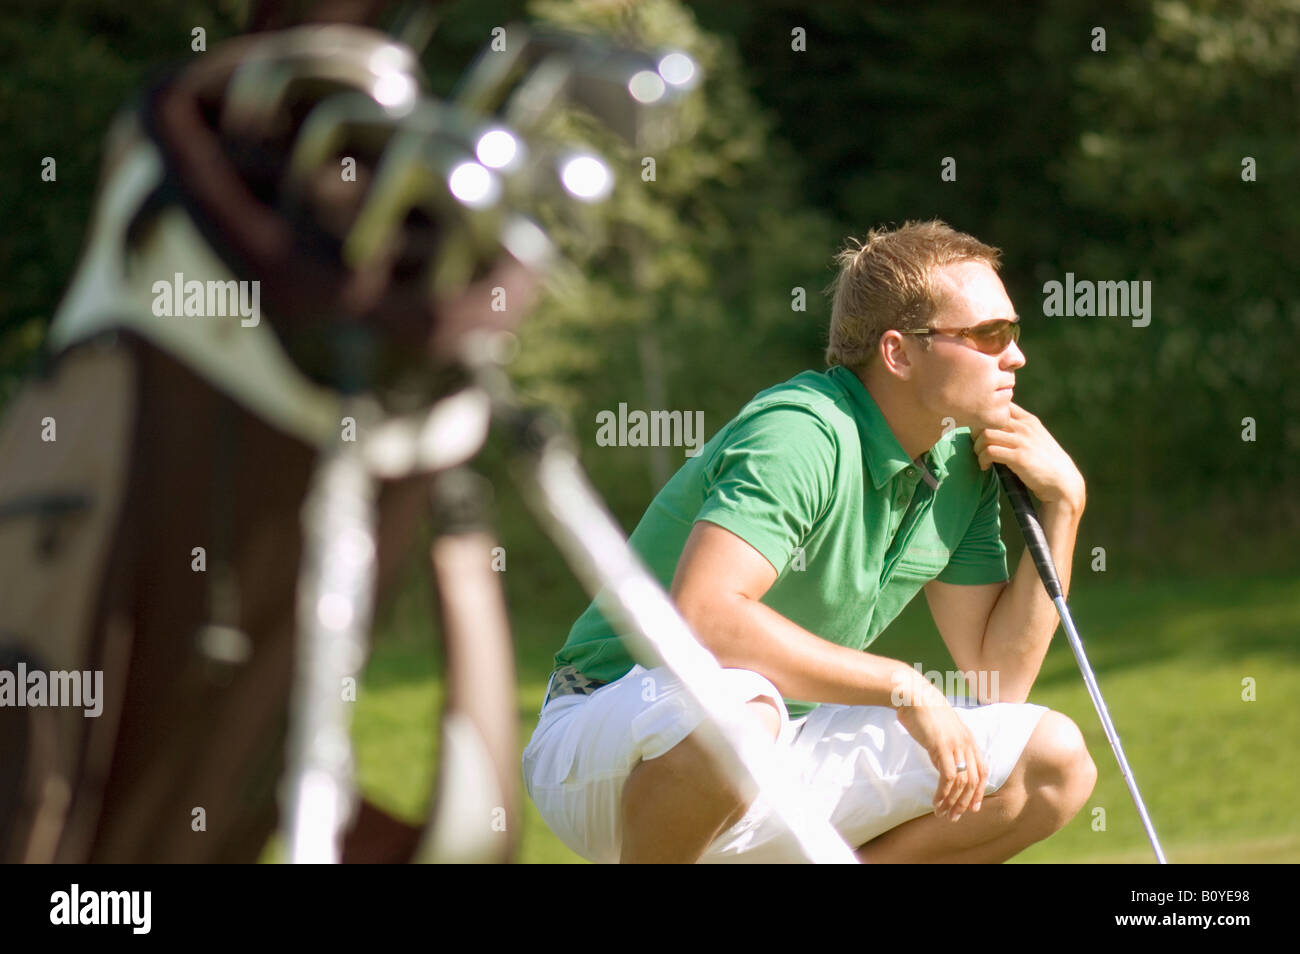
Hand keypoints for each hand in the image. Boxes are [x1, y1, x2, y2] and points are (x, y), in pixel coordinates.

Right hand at [893, 676, 988, 821]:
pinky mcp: (942, 747)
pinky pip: (948, 778)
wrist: (914, 694)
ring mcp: (956, 746)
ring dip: (953, 802)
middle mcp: (966, 744)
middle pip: (974, 781)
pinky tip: (935, 802)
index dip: (979, 791)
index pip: (983, 771)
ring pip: (962, 783)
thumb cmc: (923, 711)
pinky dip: (943, 794)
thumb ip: (947, 746)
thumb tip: (943, 763)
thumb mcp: (941, 730)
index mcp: (969, 739)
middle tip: (954, 817)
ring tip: (942, 814)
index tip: (973, 807)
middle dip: (965, 803)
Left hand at [972, 402, 1084, 508]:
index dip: (985, 416)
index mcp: (1028, 420)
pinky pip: (990, 451)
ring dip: (978, 447)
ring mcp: (1023, 441)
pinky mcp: (1019, 457)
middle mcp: (1025, 427)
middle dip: (976, 432)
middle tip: (977, 445)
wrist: (1062, 481)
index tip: (980, 430)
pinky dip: (982, 459)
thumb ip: (1020, 428)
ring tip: (981, 456)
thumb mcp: (1036, 437)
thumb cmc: (1045, 461)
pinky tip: (985, 466)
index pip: (1001, 405)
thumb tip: (994, 426)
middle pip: (988, 419)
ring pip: (986, 434)